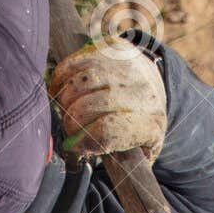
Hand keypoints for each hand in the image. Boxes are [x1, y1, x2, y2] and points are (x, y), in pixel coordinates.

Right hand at [50, 37, 166, 161]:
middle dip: (71, 120)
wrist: (153, 84)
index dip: (85, 141)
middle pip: (91, 106)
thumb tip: (79, 158)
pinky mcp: (113, 48)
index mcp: (150, 123)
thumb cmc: (137, 125)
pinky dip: (61, 76)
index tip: (75, 147)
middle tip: (69, 127)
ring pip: (82, 82)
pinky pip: (77, 62)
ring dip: (65, 98)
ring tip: (65, 108)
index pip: (109, 131)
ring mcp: (127, 67)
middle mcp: (141, 92)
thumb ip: (118, 163)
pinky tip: (60, 88)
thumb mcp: (139, 150)